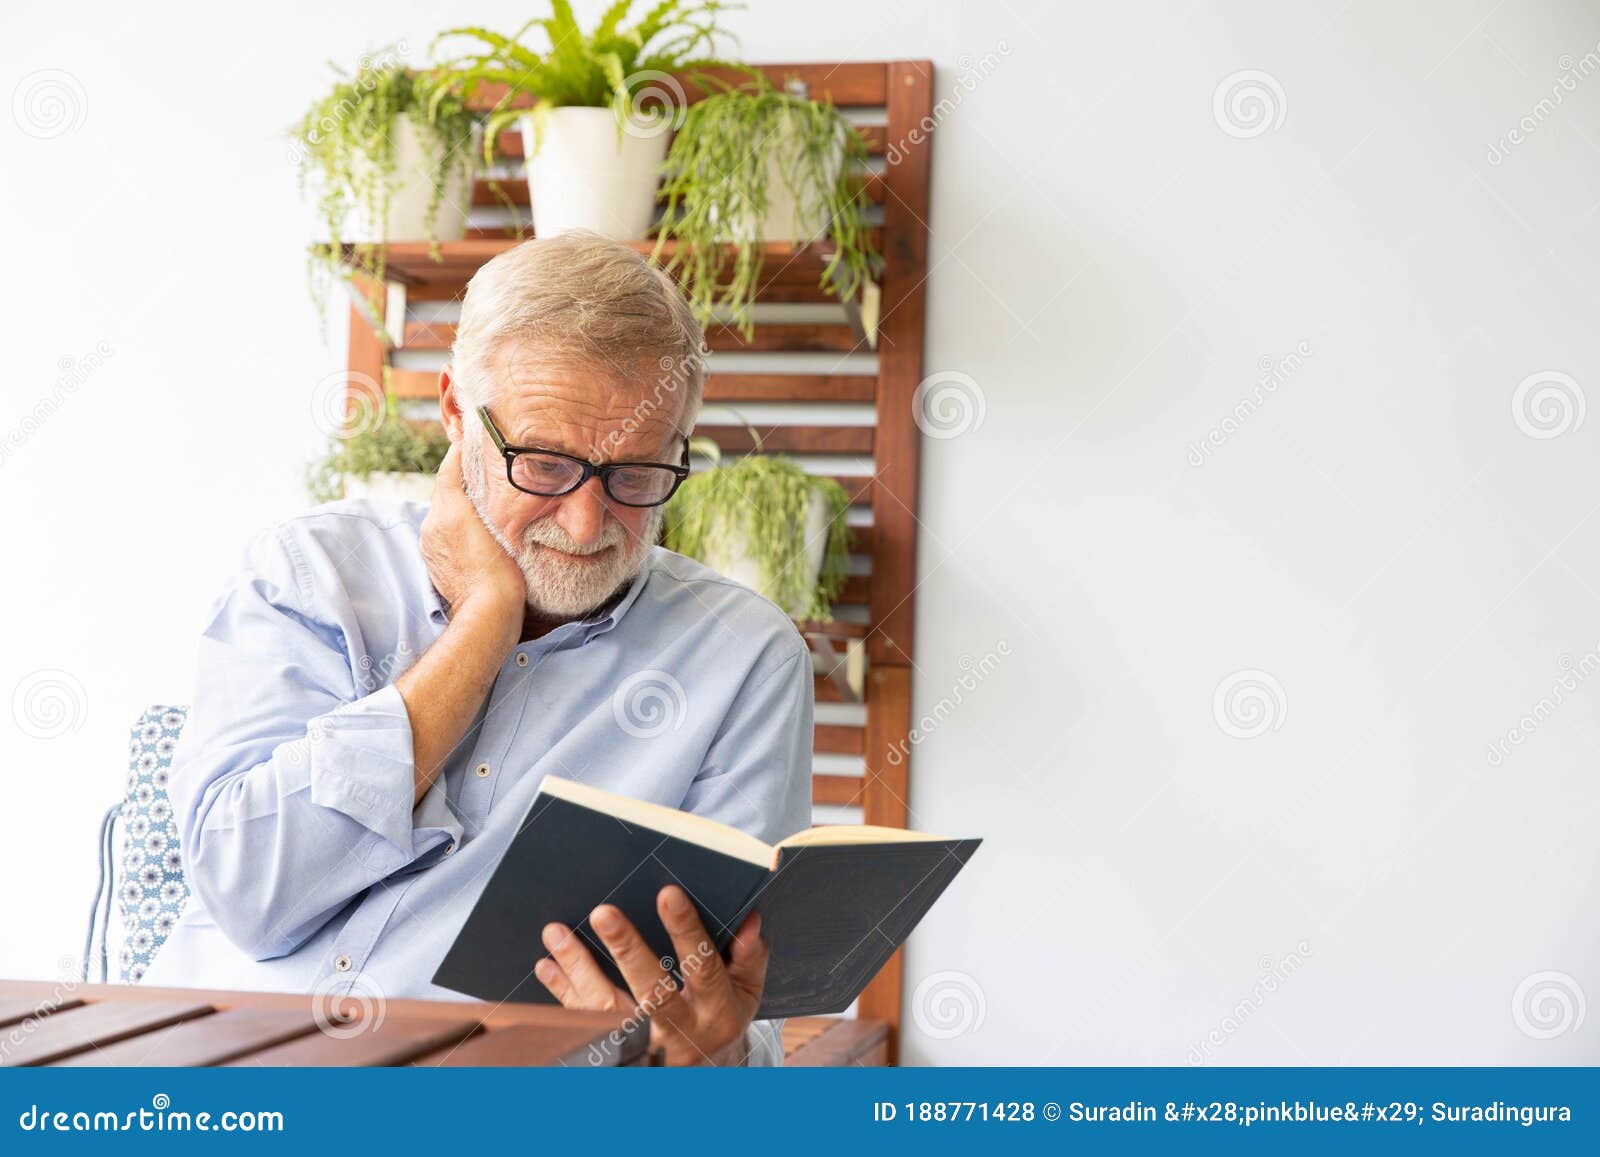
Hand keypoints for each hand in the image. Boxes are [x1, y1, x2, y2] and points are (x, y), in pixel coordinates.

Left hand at [419, 443, 524, 624]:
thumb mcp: (498, 525)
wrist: (488, 613)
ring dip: (462, 504)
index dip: (462, 449)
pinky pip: (445, 533)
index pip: (450, 467)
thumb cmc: (501, 573)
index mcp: (447, 511)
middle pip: (447, 489)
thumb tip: (476, 468)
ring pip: (447, 512)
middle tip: (487, 466)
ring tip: (486, 499)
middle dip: (464, 478)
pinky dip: (458, 526)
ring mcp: (431, 545)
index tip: (472, 433)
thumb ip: (482, 494)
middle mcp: (432, 525)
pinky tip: (478, 531)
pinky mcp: (435, 562)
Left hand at [534, 884, 768, 1065]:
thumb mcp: (746, 991)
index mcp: (717, 1010)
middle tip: (603, 912)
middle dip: (627, 950)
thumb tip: (750, 921)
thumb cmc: (722, 1017)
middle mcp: (682, 1032)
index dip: (687, 931)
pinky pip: (585, 1024)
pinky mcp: (617, 1055)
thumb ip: (749, 956)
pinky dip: (564, 993)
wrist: (703, 1076)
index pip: (703, 966)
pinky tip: (548, 965)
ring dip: (580, 968)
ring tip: (557, 931)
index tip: (668, 893)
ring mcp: (646, 1048)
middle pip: (653, 993)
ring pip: (608, 1010)